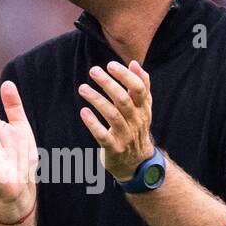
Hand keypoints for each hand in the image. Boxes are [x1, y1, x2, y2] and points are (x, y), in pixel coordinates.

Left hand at [78, 60, 154, 180]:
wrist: (137, 163)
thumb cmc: (136, 128)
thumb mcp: (142, 108)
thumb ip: (141, 86)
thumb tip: (135, 63)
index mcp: (143, 109)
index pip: (139, 89)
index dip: (126, 76)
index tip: (111, 65)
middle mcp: (136, 122)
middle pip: (124, 100)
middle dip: (108, 84)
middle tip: (93, 71)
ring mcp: (125, 136)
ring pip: (113, 116)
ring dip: (97, 100)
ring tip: (82, 88)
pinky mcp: (113, 149)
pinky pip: (103, 136)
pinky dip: (93, 123)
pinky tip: (83, 112)